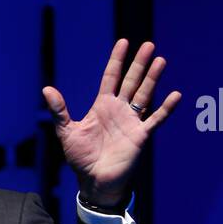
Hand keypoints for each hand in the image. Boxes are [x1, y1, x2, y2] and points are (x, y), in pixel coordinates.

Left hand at [42, 39, 181, 206]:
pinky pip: (155, 119)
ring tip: (160, 61)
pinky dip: (166, 108)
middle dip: (139, 64)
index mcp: (102, 106)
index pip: (111, 77)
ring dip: (152, 79)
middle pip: (131, 81)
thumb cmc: (80, 158)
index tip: (123, 42)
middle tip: (148, 45)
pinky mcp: (140, 136)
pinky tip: (175, 95)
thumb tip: (47, 90)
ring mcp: (131, 121)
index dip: (117, 60)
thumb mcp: (67, 132)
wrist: (93, 181)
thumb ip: (59, 111)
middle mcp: (119, 110)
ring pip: (145, 95)